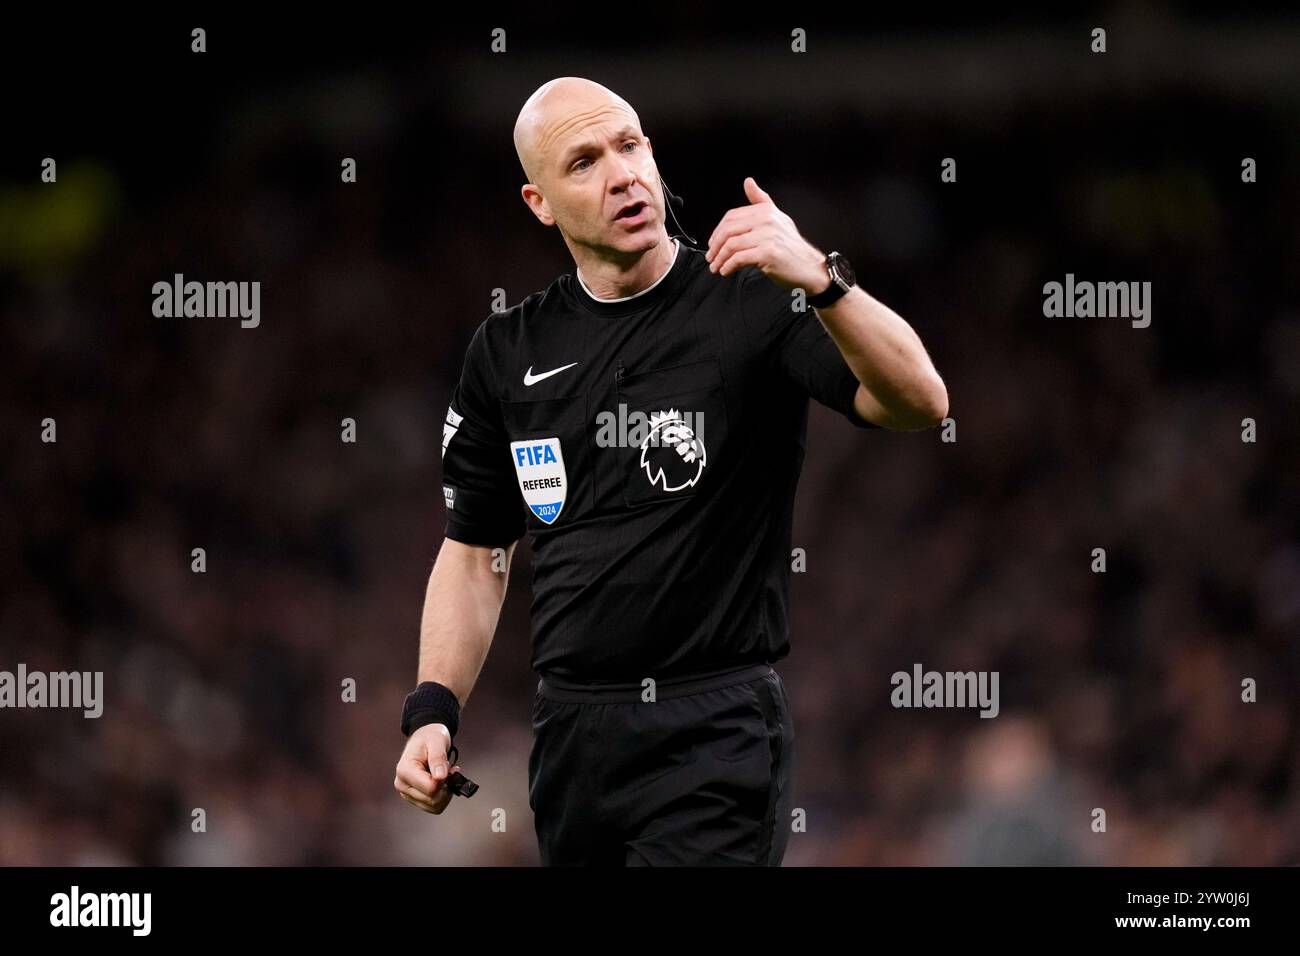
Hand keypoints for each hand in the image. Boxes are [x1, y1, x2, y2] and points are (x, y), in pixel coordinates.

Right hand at [394, 723, 461, 814]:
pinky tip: (444, 782)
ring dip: (446, 793)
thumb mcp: (437, 741)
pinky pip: (434, 806)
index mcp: (404, 771)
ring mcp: (407, 793)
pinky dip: (443, 796)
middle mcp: (402, 785)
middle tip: (451, 771)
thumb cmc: (430, 737)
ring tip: (446, 775)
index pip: (430, 788)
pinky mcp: (414, 798)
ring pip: (434, 807)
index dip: (445, 780)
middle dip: (447, 787)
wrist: (425, 738)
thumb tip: (440, 777)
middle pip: (432, 800)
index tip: (450, 768)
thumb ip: (438, 758)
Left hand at [705, 177, 828, 292]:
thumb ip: (761, 200)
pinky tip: (726, 271)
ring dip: (719, 259)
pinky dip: (728, 266)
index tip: (712, 244)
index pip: (731, 217)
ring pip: (731, 245)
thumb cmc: (791, 248)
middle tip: (711, 258)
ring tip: (717, 267)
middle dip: (715, 246)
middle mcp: (766, 220)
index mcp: (766, 211)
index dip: (717, 231)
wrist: (809, 268)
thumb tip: (748, 182)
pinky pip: (738, 259)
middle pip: (728, 230)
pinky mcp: (767, 253)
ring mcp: (767, 236)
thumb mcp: (777, 218)